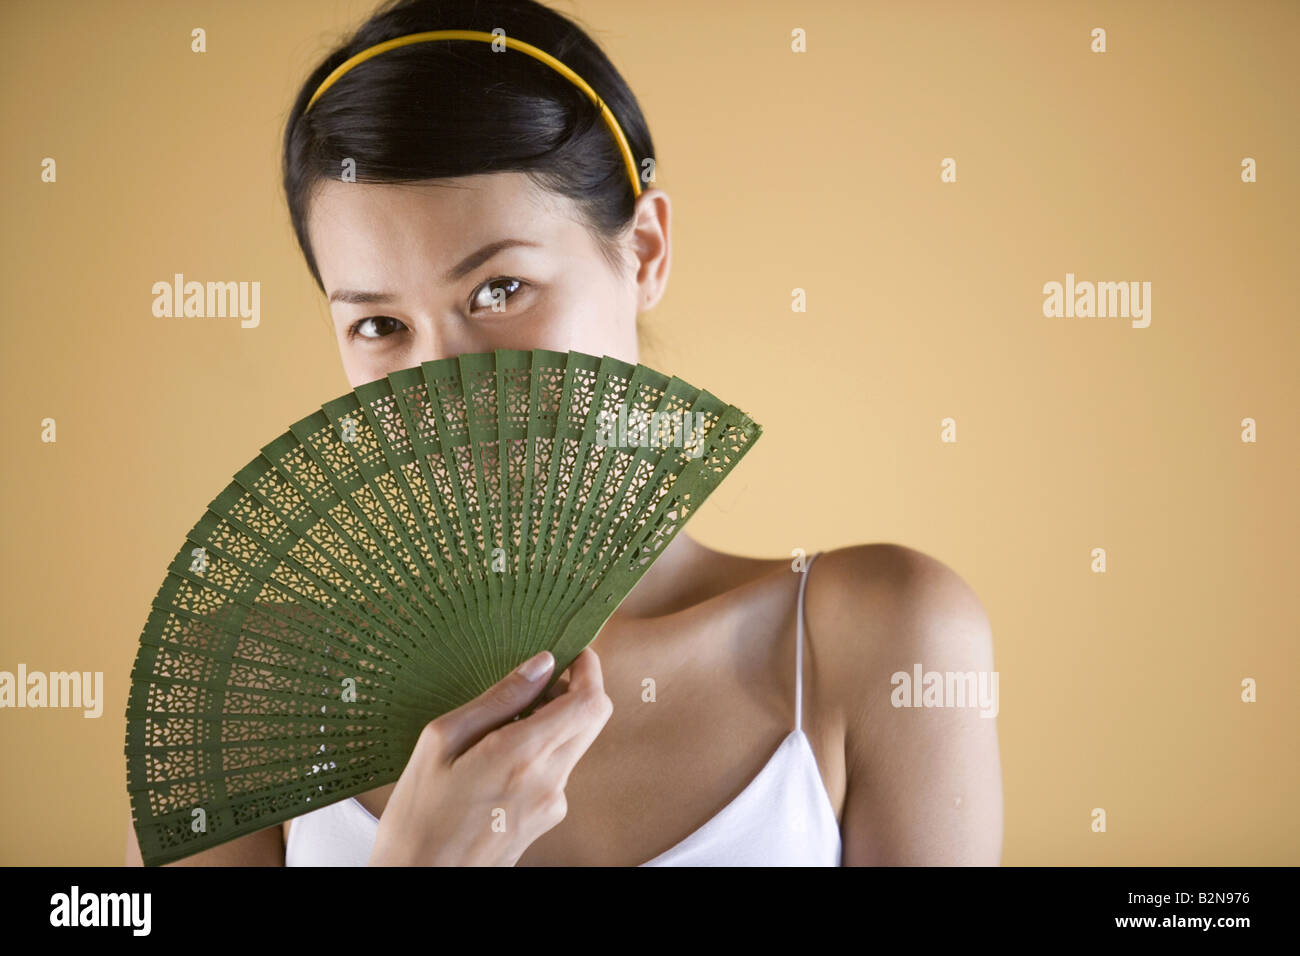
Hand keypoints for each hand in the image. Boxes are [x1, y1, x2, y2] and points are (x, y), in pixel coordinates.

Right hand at [367, 647, 612, 865]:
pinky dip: (542, 751)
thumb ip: (499, 699)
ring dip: (556, 722)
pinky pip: (558, 771)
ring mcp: (552, 805)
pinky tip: (499, 757)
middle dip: (577, 690)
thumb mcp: (442, 741)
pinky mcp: (547, 821)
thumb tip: (541, 664)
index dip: (590, 669)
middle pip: (592, 720)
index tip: (572, 652)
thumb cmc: (417, 814)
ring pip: (574, 744)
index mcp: (522, 755)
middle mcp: (549, 781)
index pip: (591, 702)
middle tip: (540, 679)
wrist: (419, 881)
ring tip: (504, 721)